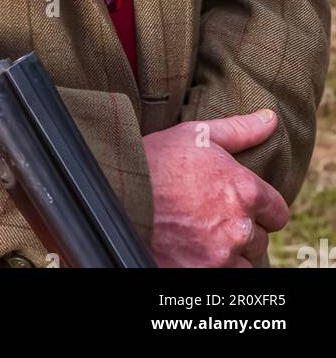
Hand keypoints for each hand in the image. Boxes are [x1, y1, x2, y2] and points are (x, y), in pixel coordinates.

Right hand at [141, 109, 289, 266]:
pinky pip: (225, 276)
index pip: (277, 213)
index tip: (239, 203)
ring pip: (244, 261)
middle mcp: (239, 226)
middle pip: (259, 239)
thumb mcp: (196, 135)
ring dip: (229, 251)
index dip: (260, 208)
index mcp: (244, 190)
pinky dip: (213, 266)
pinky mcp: (204, 274)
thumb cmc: (156, 160)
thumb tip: (270, 118)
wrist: (117, 193)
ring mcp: (221, 255)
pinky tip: (193, 249)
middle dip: (241, 229)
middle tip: (212, 216)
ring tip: (201, 233)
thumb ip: (240, 130)